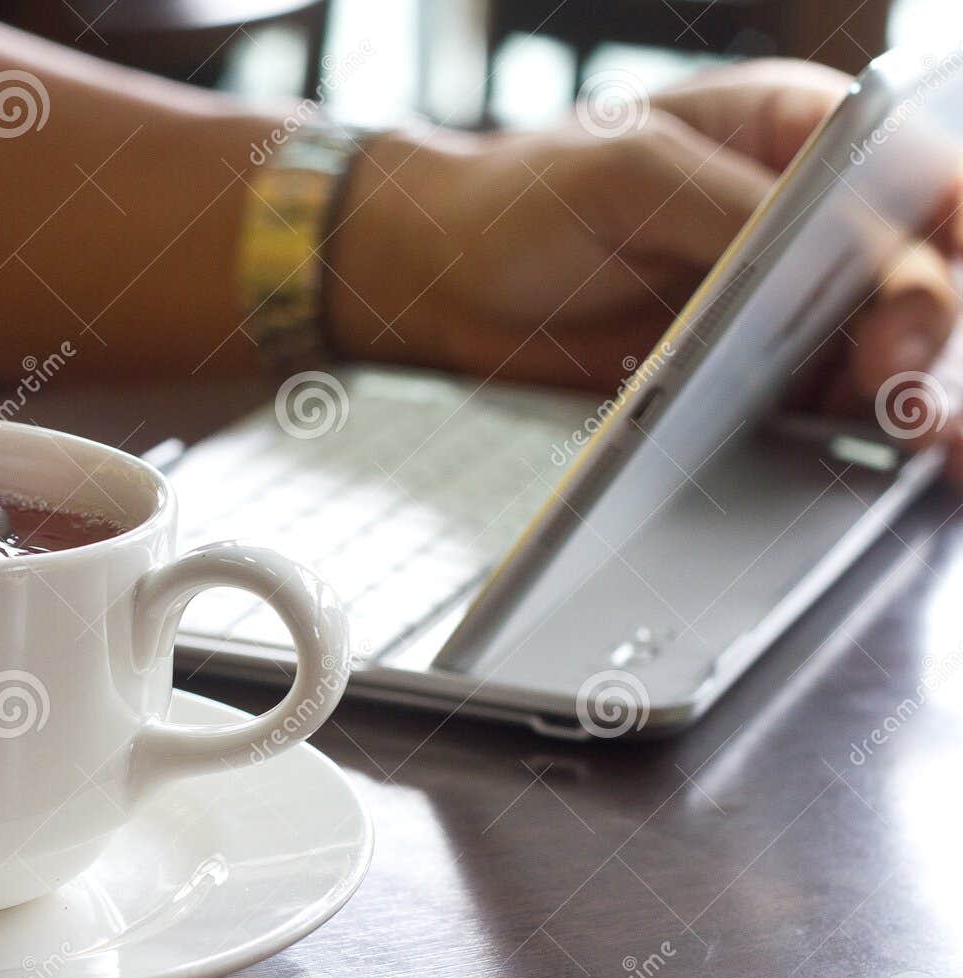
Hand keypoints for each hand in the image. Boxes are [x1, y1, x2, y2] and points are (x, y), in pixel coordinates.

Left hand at [331, 59, 962, 477]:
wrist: (446, 284)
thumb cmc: (522, 199)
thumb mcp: (628, 175)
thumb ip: (736, 208)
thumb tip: (844, 250)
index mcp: (793, 138)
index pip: (918, 177)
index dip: (945, 240)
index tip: (924, 300)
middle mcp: (806, 221)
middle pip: (918, 275)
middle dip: (927, 333)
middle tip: (904, 388)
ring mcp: (781, 305)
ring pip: (883, 349)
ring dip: (908, 394)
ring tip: (915, 438)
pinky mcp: (747, 377)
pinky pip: (819, 407)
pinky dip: (847, 433)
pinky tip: (862, 457)